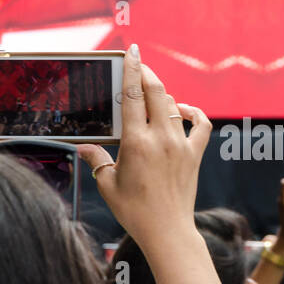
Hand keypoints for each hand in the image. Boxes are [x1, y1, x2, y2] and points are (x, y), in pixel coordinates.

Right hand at [77, 45, 210, 252]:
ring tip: (150, 94)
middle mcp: (161, 138)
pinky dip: (193, 113)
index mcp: (136, 143)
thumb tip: (83, 147)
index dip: (132, 70)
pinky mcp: (195, 155)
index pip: (133, 96)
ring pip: (173, 105)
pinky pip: (201, 125)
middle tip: (139, 63)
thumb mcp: (107, 185)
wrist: (167, 231)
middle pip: (156, 92)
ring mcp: (181, 145)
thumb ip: (96, 160)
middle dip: (147, 73)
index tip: (132, 52)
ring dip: (162, 95)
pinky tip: (183, 110)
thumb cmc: (134, 211)